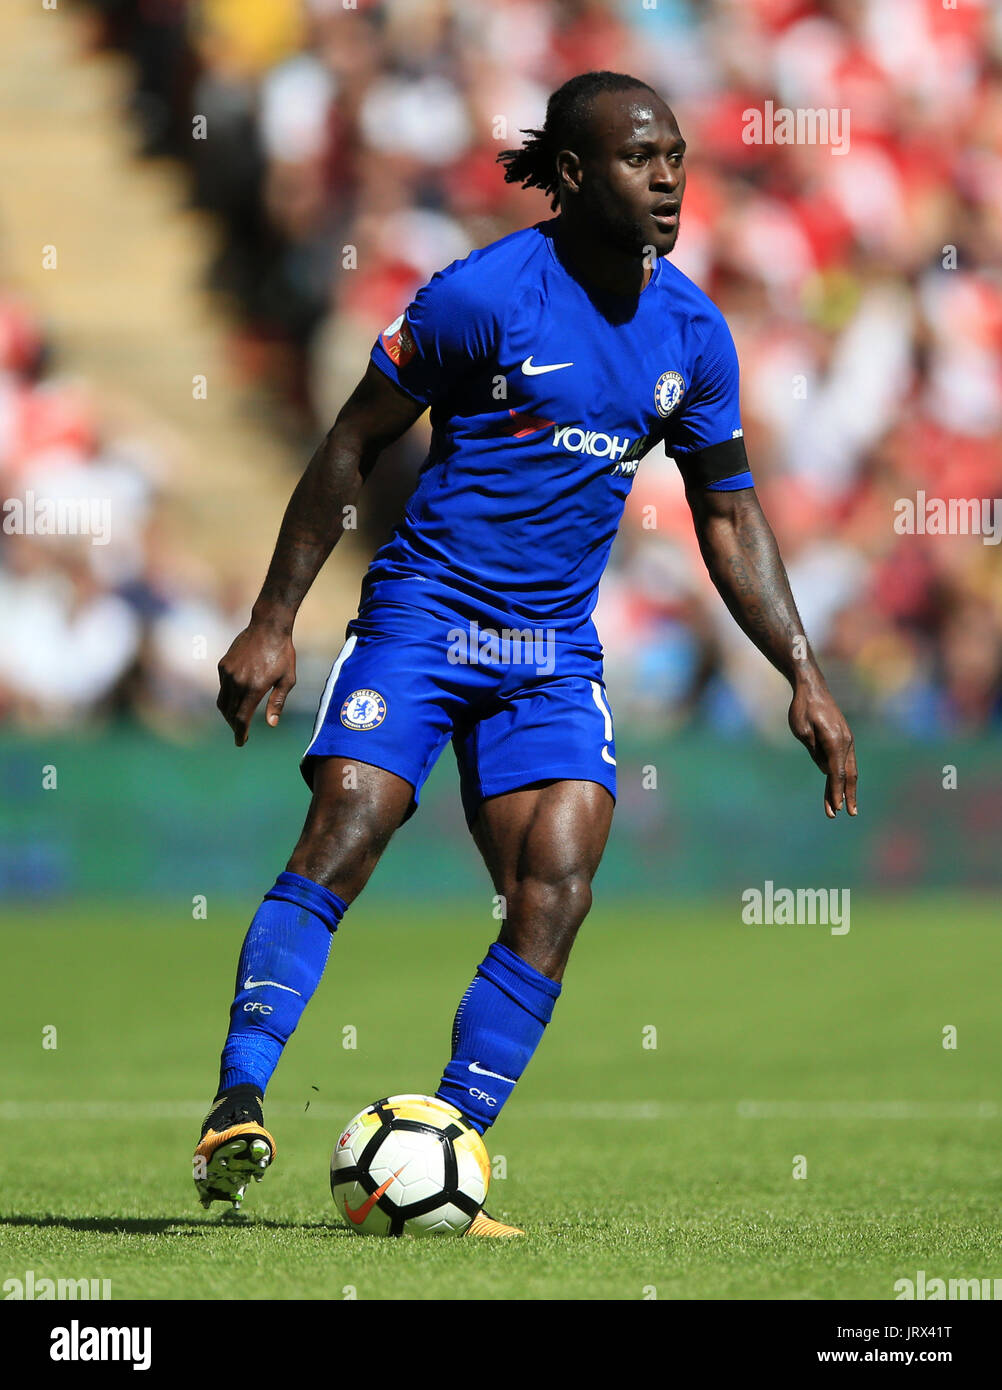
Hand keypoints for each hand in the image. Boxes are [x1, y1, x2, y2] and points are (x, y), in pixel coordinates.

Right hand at [217, 621, 296, 746]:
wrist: (268, 627)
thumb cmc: (282, 653)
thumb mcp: (287, 679)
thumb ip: (277, 702)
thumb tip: (271, 724)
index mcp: (254, 688)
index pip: (241, 718)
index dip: (240, 733)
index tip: (241, 742)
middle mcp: (237, 682)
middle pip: (229, 713)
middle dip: (234, 725)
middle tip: (241, 732)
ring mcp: (227, 673)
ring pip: (222, 701)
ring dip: (228, 713)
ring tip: (237, 718)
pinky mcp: (223, 665)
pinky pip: (222, 687)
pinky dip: (227, 697)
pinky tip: (237, 697)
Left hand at [788, 679, 857, 818]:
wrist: (812, 687)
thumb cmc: (803, 708)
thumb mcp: (802, 731)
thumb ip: (814, 751)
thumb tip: (826, 770)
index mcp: (835, 740)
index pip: (837, 773)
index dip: (836, 792)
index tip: (836, 808)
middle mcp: (845, 741)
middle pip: (848, 774)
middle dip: (846, 795)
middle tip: (846, 814)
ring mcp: (846, 740)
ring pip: (849, 769)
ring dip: (845, 788)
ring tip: (844, 808)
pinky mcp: (843, 739)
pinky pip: (844, 761)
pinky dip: (842, 776)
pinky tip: (839, 788)